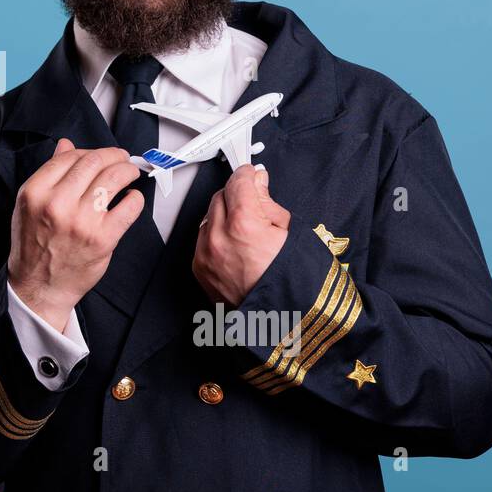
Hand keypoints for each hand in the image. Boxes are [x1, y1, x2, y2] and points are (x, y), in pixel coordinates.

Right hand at [7, 138, 143, 331]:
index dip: (88, 150)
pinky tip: (131, 198)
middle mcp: (57, 204)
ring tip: (129, 172)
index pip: (69, 156)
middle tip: (120, 158)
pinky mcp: (103, 238)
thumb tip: (66, 146)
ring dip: (127, 170)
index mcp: (35, 192)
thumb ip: (49, 174)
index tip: (98, 155)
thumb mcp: (30, 205)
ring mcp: (82, 221)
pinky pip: (129, 207)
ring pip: (114, 178)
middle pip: (94, 162)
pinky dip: (135, 198)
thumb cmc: (34, 246)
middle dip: (113, 155)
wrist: (39, 286)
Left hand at [192, 165, 290, 306]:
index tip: (251, 174)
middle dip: (235, 195)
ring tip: (246, 230)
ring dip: (224, 215)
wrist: (283, 317)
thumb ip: (267, 202)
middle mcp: (218, 237)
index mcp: (243, 224)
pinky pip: (202, 239)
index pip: (238, 183)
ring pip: (209, 217)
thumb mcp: (290, 231)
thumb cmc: (292, 278)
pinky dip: (215, 236)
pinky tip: (235, 246)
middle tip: (252, 201)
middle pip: (220, 197)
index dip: (247, 175)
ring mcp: (205, 254)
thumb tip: (257, 182)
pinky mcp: (199, 268)